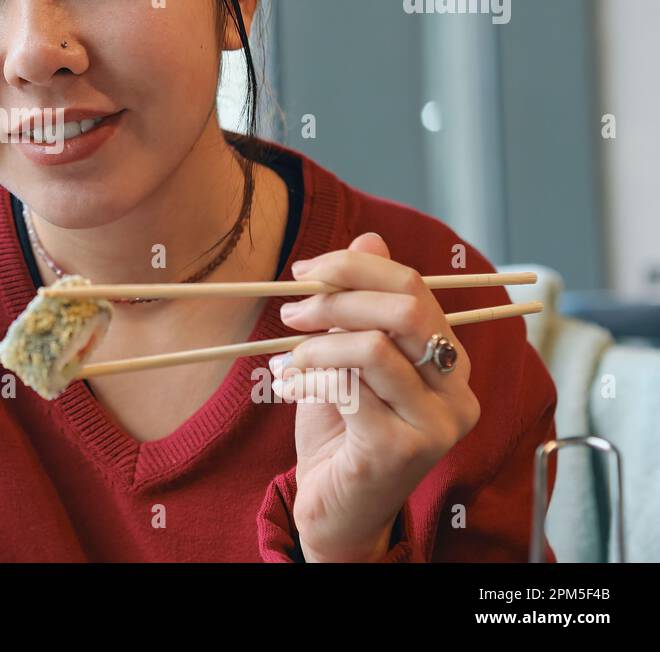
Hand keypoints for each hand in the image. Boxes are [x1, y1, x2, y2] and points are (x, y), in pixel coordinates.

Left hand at [272, 232, 480, 561]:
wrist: (335, 508)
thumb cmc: (341, 431)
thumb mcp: (346, 357)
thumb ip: (361, 303)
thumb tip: (370, 236)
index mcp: (449, 359)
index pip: (415, 288)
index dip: (356, 268)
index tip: (306, 271)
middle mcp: (457, 390)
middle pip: (407, 310)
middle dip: (338, 298)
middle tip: (291, 310)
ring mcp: (437, 423)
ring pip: (375, 347)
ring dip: (316, 345)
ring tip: (287, 360)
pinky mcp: (404, 448)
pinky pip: (351, 388)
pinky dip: (310, 378)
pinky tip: (290, 387)